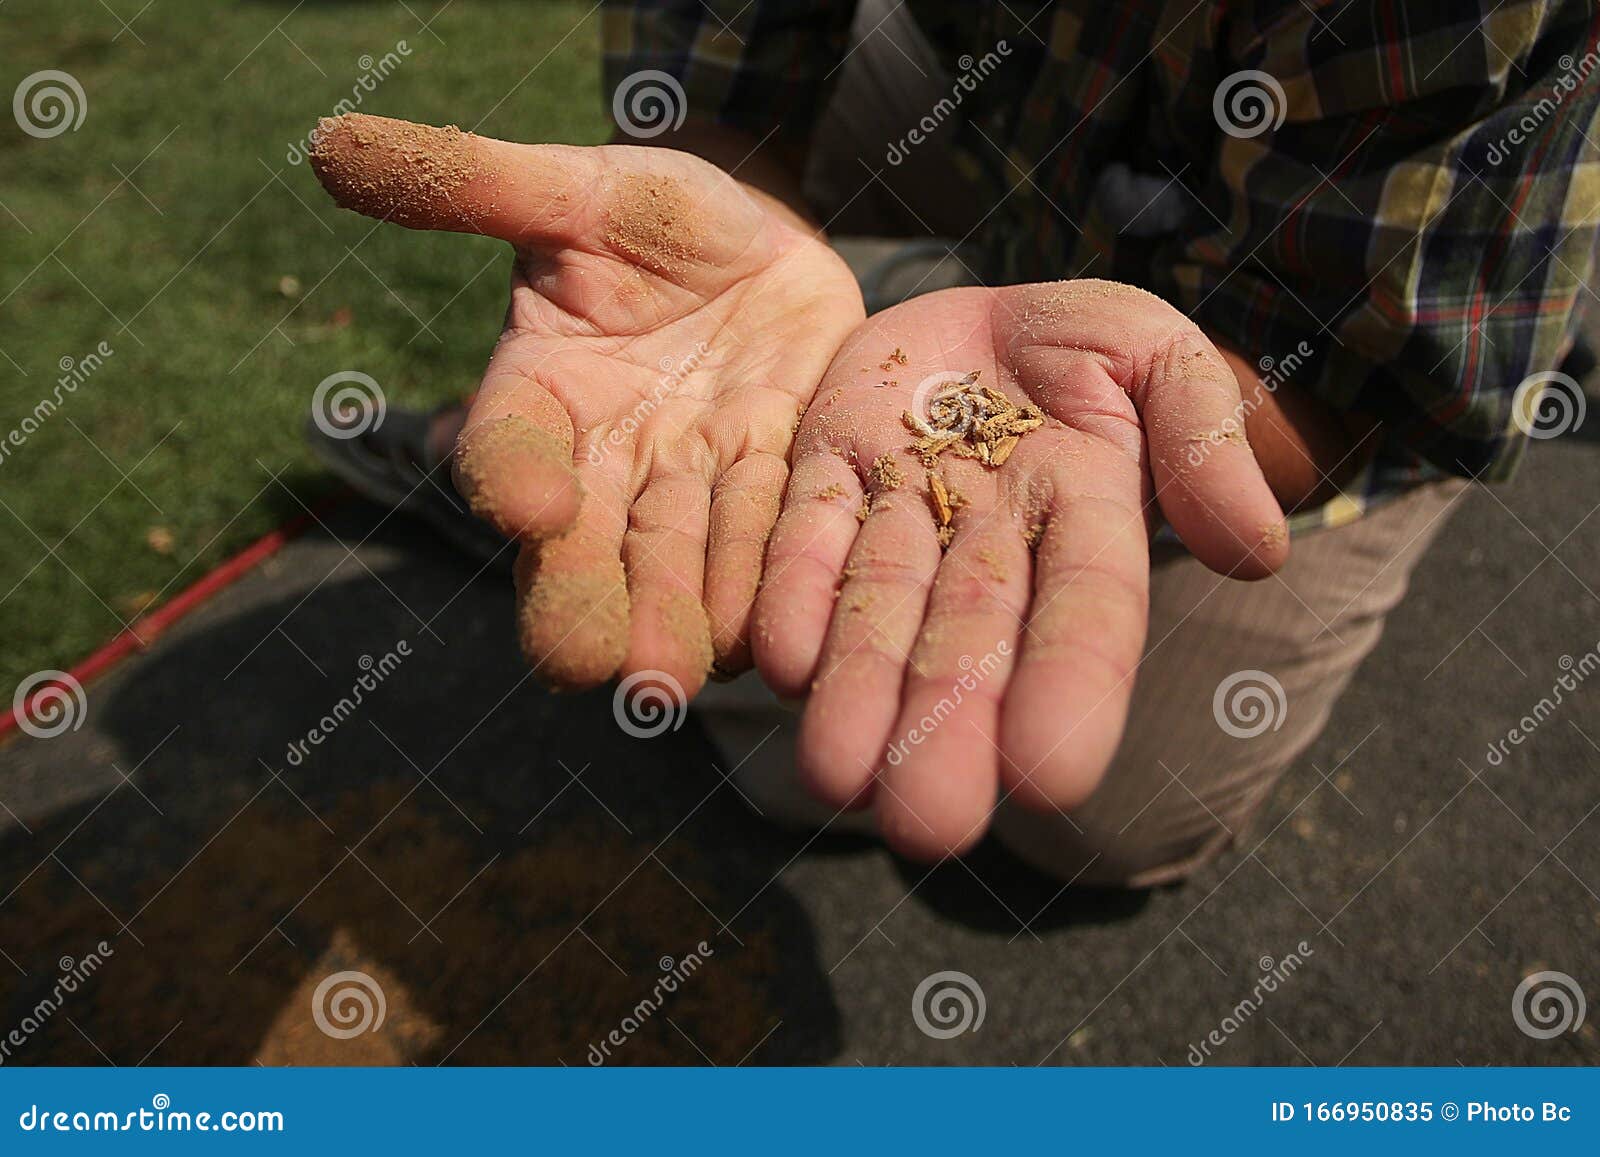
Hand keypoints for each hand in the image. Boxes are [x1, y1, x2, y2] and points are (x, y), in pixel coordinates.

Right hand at [310, 114, 863, 693]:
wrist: (766, 248)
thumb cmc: (657, 216)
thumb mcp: (579, 189)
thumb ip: (476, 182)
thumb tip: (333, 144)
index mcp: (538, 397)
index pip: (505, 447)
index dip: (510, 479)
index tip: (529, 509)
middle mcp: (604, 464)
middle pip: (581, 552)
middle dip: (586, 607)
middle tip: (596, 664)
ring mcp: (688, 486)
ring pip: (675, 566)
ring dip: (677, 621)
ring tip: (677, 675)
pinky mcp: (771, 487)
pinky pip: (766, 538)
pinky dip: (767, 580)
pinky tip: (777, 629)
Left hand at [753, 282, 1287, 859]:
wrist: (976, 317)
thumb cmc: (1081, 347)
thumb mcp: (1154, 354)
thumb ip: (1201, 434)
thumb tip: (1260, 553)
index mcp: (1084, 512)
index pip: (1086, 609)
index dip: (1071, 687)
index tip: (1052, 779)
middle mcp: (986, 538)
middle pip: (970, 640)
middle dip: (945, 729)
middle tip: (925, 825)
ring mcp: (899, 512)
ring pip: (880, 610)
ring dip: (857, 692)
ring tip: (834, 778)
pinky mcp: (823, 476)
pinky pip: (805, 538)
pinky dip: (793, 597)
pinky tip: (779, 663)